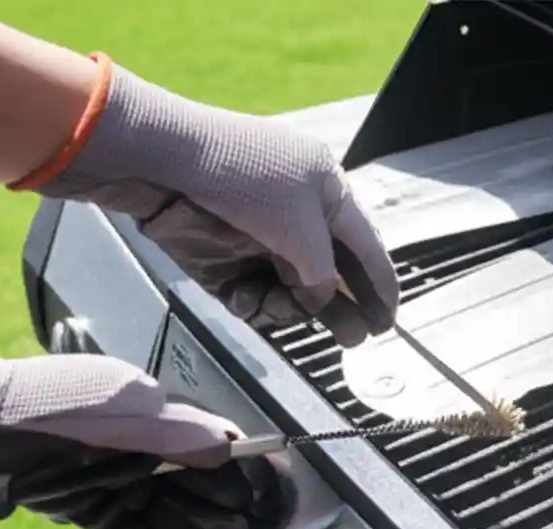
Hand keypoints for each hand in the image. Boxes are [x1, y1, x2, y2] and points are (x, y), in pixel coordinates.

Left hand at [0, 324, 263, 528]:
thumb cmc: (57, 404)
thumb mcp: (126, 408)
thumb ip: (179, 431)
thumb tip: (230, 445)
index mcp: (153, 414)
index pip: (207, 444)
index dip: (235, 469)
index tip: (260, 490)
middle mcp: (138, 448)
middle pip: (190, 482)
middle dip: (221, 506)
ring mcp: (113, 480)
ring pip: (166, 510)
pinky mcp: (89, 509)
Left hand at [28, 55, 398, 347]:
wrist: (164, 164)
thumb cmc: (245, 180)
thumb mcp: (304, 229)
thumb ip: (324, 274)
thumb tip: (320, 300)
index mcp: (327, 189)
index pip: (365, 244)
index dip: (380, 284)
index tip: (388, 320)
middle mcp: (297, 215)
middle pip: (329, 272)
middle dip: (340, 306)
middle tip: (354, 340)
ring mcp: (259, 237)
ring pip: (290, 289)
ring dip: (289, 307)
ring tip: (279, 310)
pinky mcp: (224, 258)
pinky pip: (252, 292)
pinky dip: (252, 301)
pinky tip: (246, 297)